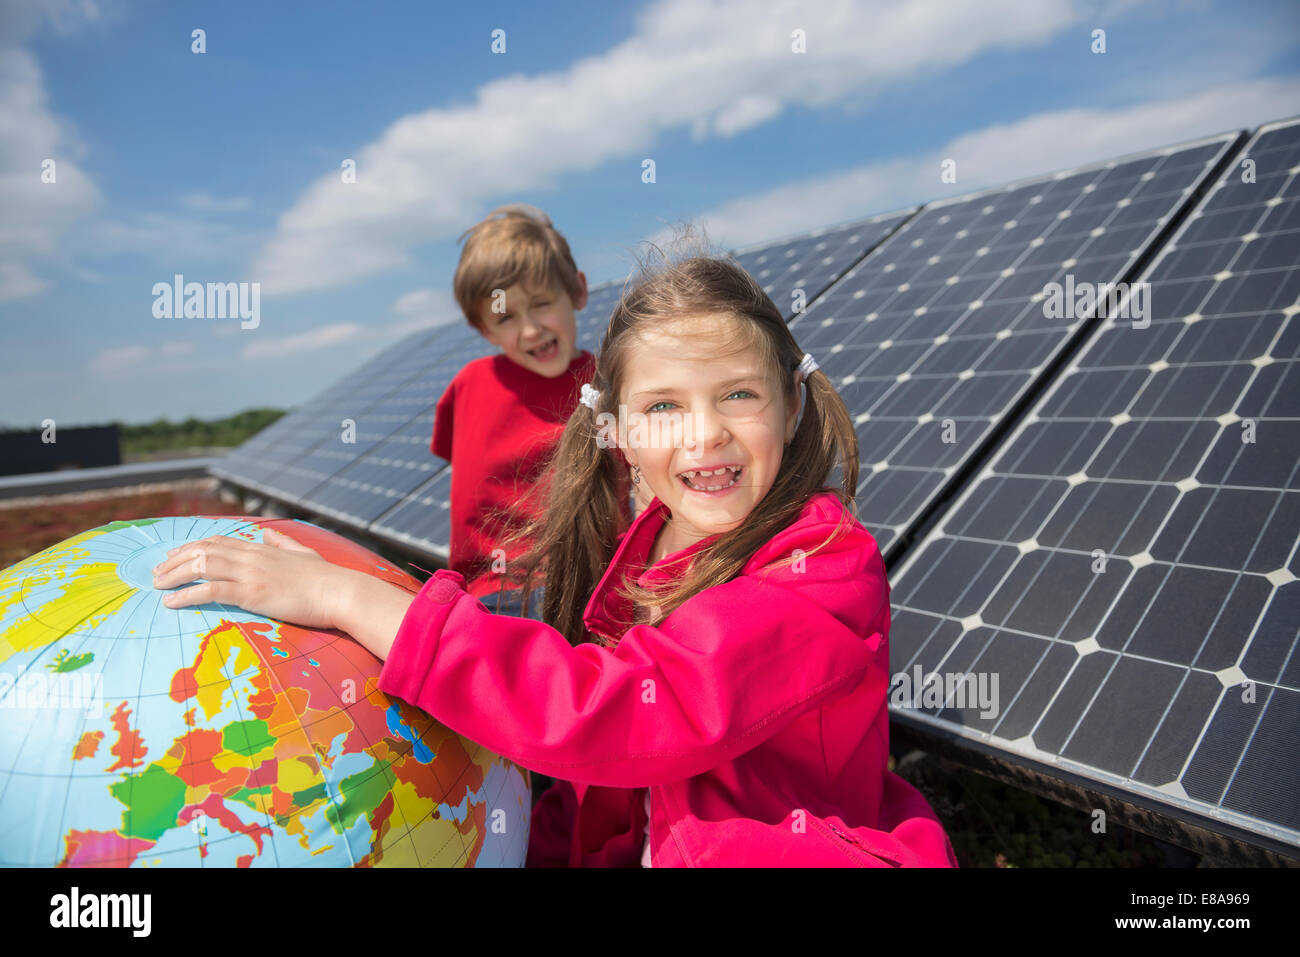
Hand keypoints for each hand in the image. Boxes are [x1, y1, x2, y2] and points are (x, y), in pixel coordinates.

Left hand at [150, 527, 352, 629]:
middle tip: (157, 572)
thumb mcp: (304, 553)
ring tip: (157, 586)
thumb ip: (283, 542)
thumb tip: (267, 532)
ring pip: (201, 566)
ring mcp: (250, 573)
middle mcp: (252, 556)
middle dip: (175, 560)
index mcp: (262, 548)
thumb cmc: (327, 578)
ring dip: (174, 575)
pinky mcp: (251, 593)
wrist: (340, 592)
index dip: (192, 547)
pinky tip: (170, 602)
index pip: (218, 541)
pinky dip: (186, 595)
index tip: (175, 556)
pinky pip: (210, 591)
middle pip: (203, 550)